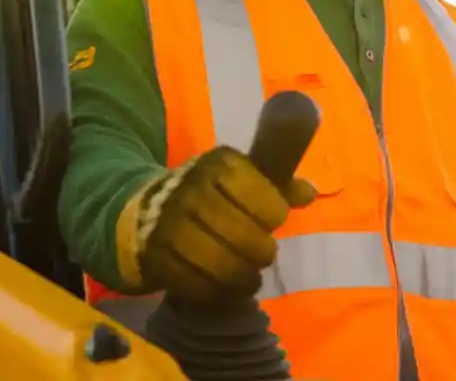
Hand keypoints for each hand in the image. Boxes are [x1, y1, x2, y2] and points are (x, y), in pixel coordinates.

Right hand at [127, 146, 316, 303]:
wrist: (147, 210)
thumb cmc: (209, 194)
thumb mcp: (242, 179)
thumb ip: (277, 185)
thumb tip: (308, 193)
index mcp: (218, 164)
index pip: (258, 194)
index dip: (272, 212)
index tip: (273, 220)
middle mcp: (190, 189)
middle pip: (240, 232)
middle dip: (259, 250)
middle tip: (264, 256)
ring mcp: (168, 223)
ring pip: (216, 260)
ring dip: (240, 277)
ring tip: (251, 280)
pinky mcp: (155, 255)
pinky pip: (191, 282)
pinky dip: (214, 292)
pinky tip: (227, 291)